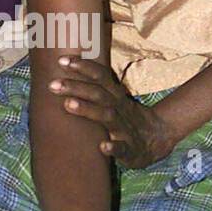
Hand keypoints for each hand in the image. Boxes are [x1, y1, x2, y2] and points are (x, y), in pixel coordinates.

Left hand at [48, 56, 175, 167]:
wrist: (159, 139)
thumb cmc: (127, 117)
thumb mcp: (114, 99)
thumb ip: (95, 88)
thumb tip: (67, 71)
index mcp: (115, 96)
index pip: (100, 76)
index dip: (82, 66)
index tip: (61, 60)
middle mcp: (120, 108)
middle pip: (98, 93)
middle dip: (76, 87)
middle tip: (52, 84)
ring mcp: (125, 129)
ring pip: (107, 116)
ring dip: (88, 110)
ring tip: (67, 104)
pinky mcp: (130, 150)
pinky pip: (123, 149)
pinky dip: (113, 147)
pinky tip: (102, 147)